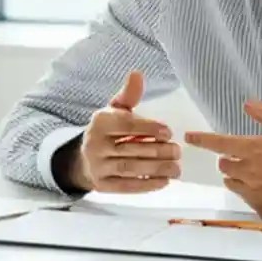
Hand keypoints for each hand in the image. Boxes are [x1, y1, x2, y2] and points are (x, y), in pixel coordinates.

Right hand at [65, 71, 178, 193]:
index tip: (169, 132)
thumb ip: (129, 95)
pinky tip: (163, 182)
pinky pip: (125, 186)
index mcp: (99, 122)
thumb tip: (137, 74)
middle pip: (130, 149)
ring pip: (129, 169)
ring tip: (176, 169)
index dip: (148, 128)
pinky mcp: (102, 185)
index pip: (126, 125)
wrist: (83, 158)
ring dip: (156, 169)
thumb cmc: (107, 130)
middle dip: (158, 151)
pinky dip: (145, 185)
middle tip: (177, 151)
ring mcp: (97, 167)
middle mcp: (95, 144)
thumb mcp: (115, 110)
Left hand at [185, 100, 261, 219]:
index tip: (190, 137)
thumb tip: (248, 104)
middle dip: (232, 158)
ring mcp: (253, 192)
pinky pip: (245, 198)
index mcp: (255, 150)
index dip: (201, 139)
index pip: (218, 143)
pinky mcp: (260, 208)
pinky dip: (251, 191)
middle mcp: (249, 172)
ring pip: (232, 182)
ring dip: (239, 176)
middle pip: (224, 164)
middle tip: (253, 157)